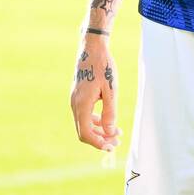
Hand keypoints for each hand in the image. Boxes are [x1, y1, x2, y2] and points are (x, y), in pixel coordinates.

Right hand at [70, 34, 119, 150]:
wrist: (92, 48)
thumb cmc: (103, 66)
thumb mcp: (111, 90)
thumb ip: (110, 112)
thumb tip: (110, 132)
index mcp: (81, 104)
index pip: (85, 133)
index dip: (98, 143)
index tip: (112, 146)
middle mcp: (75, 104)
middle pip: (84, 131)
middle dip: (100, 139)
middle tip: (118, 141)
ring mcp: (75, 100)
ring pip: (84, 124)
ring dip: (99, 130)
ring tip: (117, 132)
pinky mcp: (78, 96)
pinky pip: (84, 115)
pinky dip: (95, 121)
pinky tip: (108, 120)